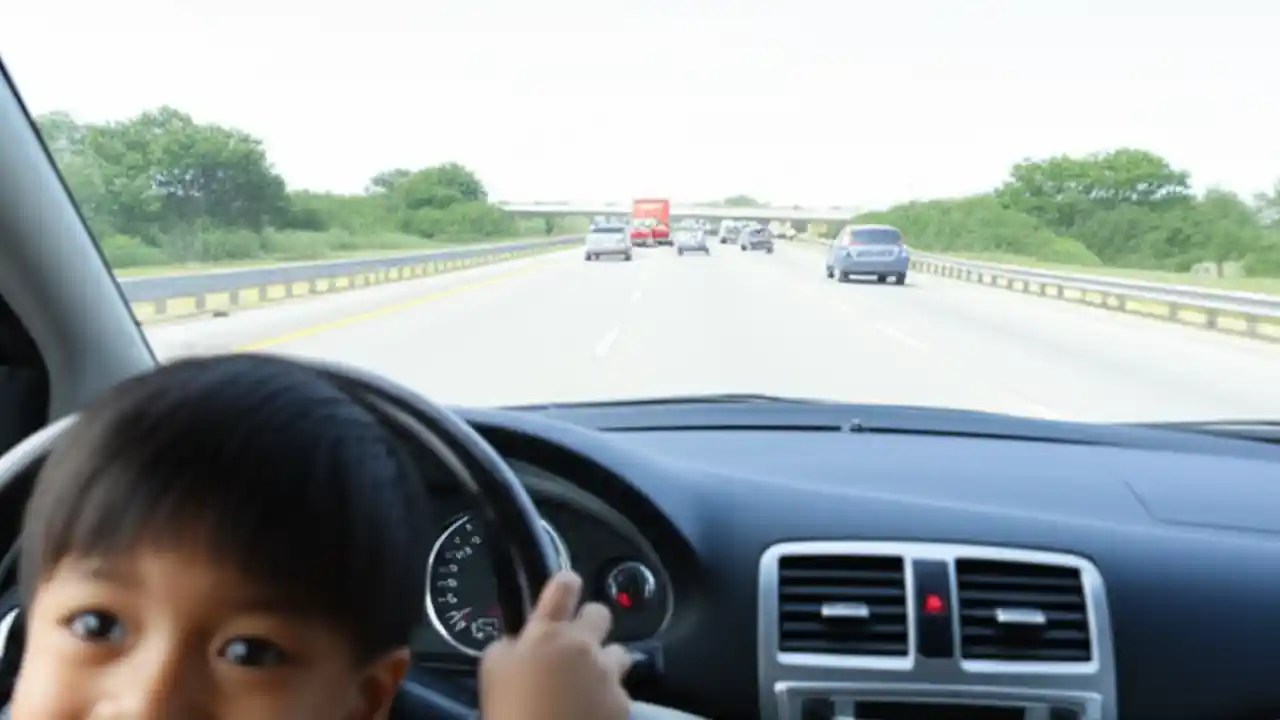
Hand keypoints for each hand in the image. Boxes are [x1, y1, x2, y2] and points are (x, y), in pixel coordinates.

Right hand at [479, 571, 631, 719]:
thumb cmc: (508, 711)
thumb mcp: (492, 670)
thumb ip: (511, 645)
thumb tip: (522, 641)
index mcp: (547, 632)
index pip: (565, 585)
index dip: (566, 584)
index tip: (566, 590)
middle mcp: (582, 645)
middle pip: (601, 613)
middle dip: (590, 625)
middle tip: (576, 647)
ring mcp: (607, 673)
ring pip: (619, 652)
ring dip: (605, 663)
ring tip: (589, 685)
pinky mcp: (623, 702)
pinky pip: (620, 690)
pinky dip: (608, 698)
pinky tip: (592, 713)